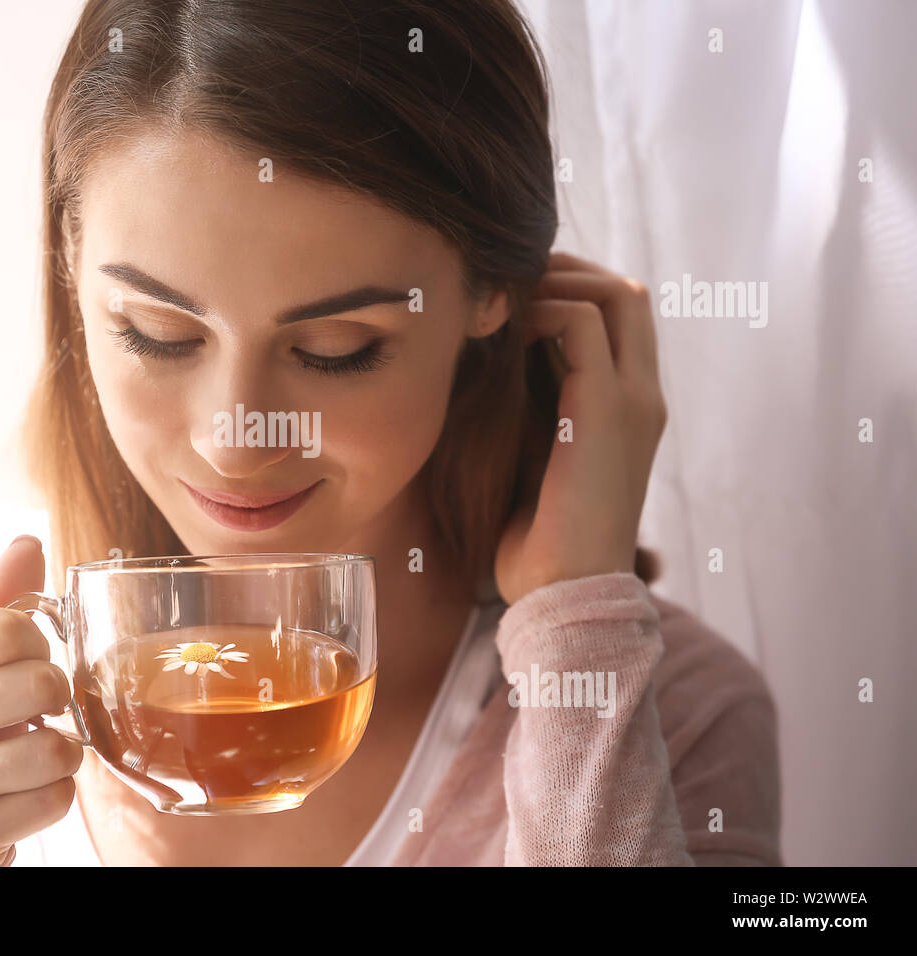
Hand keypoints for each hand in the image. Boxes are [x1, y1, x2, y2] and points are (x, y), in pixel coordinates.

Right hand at [0, 535, 83, 864]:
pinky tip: (24, 796)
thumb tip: (27, 542)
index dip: (41, 645)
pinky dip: (54, 799)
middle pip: (36, 684)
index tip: (28, 665)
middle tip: (39, 714)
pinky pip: (50, 802)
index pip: (8, 627)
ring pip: (49, 749)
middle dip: (58, 699)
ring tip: (33, 756)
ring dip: (61, 755)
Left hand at [493, 251, 666, 605]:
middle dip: (569, 272)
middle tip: (510, 284)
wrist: (562, 592)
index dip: (573, 290)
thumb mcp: (534, 451)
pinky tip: (505, 335)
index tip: (515, 298)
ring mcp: (634, 399)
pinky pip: (583, 321)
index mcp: (630, 408)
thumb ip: (533, 402)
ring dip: (556, 284)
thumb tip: (493, 350)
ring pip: (617, 293)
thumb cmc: (535, 535)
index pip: (621, 317)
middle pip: (628, 293)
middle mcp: (644, 396)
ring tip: (504, 305)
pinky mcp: (608, 409)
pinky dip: (542, 311)